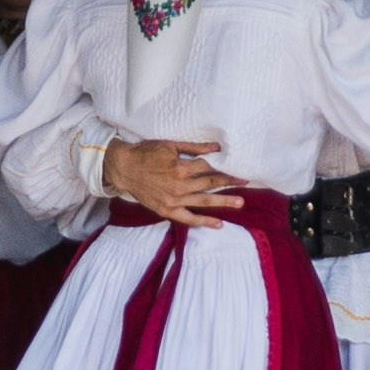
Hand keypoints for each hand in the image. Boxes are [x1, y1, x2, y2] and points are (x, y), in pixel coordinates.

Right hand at [101, 136, 245, 226]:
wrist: (124, 168)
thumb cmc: (146, 153)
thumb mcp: (170, 145)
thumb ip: (194, 148)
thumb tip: (216, 148)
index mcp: (181, 168)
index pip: (209, 168)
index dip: (224, 169)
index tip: (237, 170)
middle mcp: (179, 186)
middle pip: (210, 184)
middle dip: (229, 183)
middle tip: (246, 183)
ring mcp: (174, 200)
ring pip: (204, 202)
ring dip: (223, 202)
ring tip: (240, 202)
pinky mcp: (167, 211)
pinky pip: (188, 219)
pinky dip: (203, 221)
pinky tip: (219, 223)